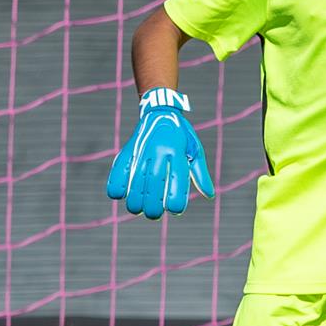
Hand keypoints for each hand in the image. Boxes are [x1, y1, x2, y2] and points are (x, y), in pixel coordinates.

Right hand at [105, 88, 214, 219]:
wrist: (160, 111)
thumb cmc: (181, 135)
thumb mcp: (195, 150)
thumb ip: (200, 173)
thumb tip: (210, 195)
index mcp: (177, 151)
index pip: (177, 179)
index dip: (176, 199)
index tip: (175, 211)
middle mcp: (158, 150)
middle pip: (154, 182)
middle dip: (152, 205)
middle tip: (154, 214)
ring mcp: (141, 150)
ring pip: (135, 179)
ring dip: (135, 200)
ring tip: (138, 210)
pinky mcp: (128, 150)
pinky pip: (119, 169)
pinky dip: (116, 184)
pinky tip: (119, 195)